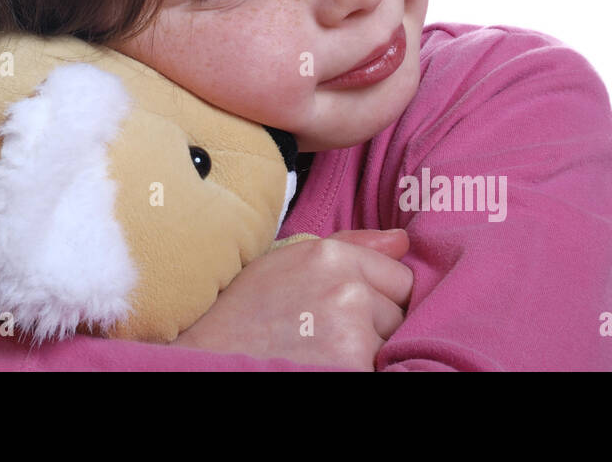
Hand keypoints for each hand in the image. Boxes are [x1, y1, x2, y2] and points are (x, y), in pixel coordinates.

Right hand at [172, 229, 412, 370]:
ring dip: (369, 351)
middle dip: (376, 324)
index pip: (399, 276)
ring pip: (392, 345)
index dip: (380, 297)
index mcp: (329, 255)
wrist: (207, 357)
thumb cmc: (244, 313)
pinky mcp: (351, 368)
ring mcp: (351, 332)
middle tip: (328, 333)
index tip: (351, 311)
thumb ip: (350, 246)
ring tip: (324, 350)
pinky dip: (358, 370)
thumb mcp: (287, 262)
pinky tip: (326, 366)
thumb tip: (404, 241)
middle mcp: (346, 289)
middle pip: (399, 312)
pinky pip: (380, 369)